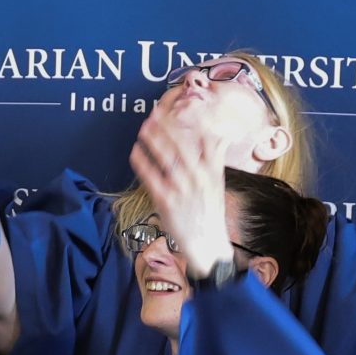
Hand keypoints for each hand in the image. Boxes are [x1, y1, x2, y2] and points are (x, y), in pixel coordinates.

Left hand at [129, 107, 233, 280]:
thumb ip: (216, 157)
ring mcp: (181, 189)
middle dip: (166, 128)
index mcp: (211, 171)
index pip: (200, 140)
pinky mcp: (166, 201)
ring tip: (143, 127)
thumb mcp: (218, 183)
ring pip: (165, 158)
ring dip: (153, 141)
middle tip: (154, 113)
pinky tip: (135, 152)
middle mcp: (197, 178)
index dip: (187, 124)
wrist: (207, 244)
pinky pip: (151, 177)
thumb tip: (220, 134)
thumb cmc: (210, 212)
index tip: (177, 109)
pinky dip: (142, 163)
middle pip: (180, 146)